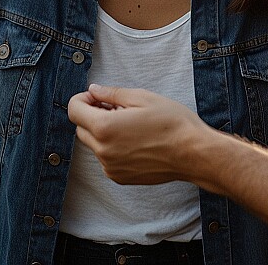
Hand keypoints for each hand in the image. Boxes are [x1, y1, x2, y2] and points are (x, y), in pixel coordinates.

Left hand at [67, 84, 207, 184]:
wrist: (193, 153)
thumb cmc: (171, 122)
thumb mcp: (141, 97)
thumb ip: (111, 94)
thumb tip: (94, 90)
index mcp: (104, 128)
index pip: (74, 111)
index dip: (82, 98)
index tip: (98, 96)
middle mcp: (103, 151)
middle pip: (81, 129)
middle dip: (91, 115)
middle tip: (115, 106)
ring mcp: (111, 168)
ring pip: (94, 145)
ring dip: (103, 132)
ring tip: (130, 123)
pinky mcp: (120, 177)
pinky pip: (106, 158)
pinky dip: (113, 147)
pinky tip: (135, 139)